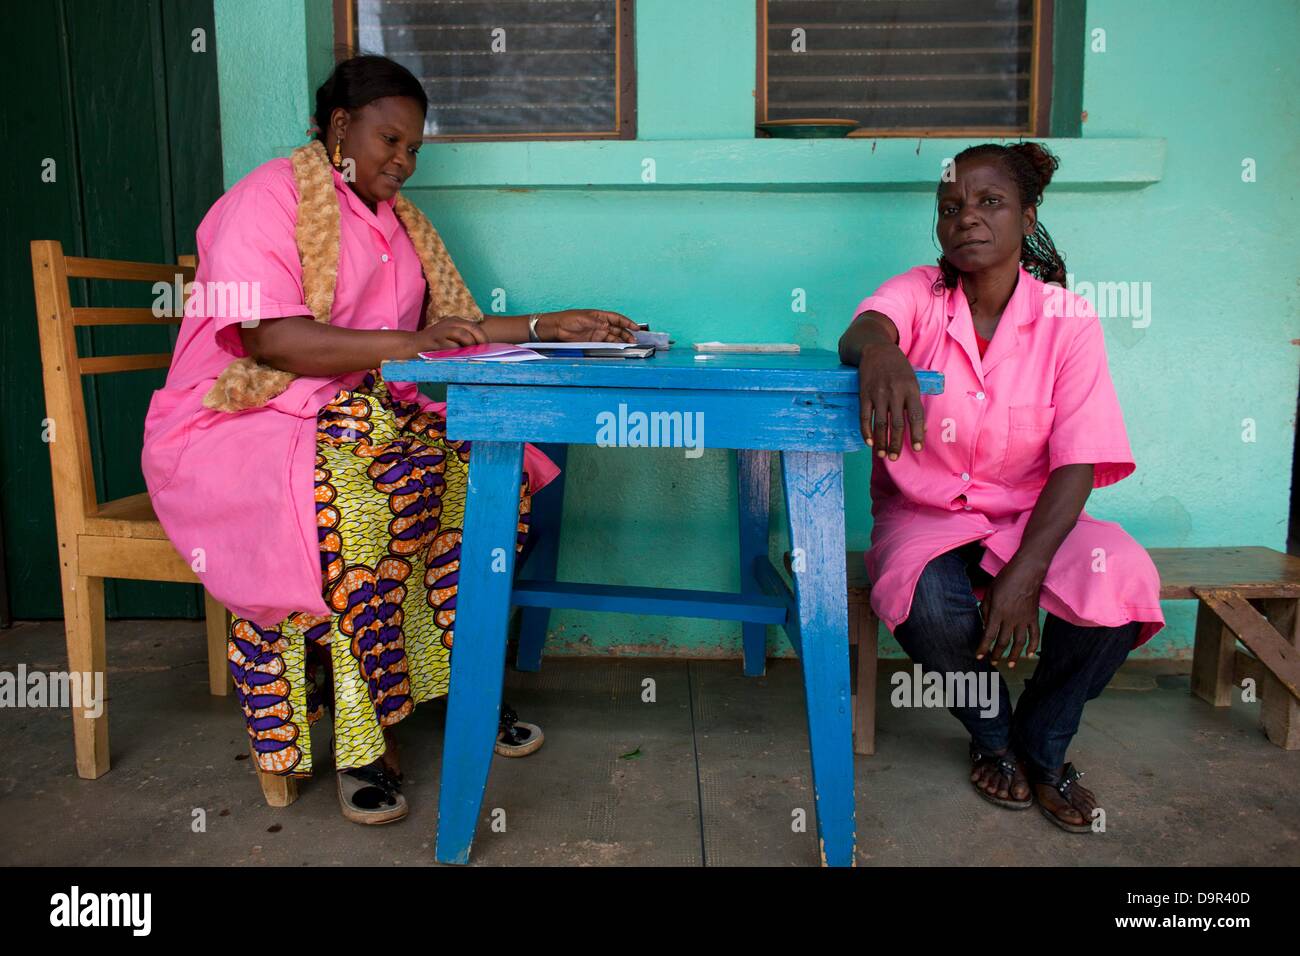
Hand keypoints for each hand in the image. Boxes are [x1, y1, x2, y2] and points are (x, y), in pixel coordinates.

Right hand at [416, 317, 488, 351]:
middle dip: (480, 341)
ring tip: (471, 355)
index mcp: (456, 321)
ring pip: (462, 335)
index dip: (484, 338)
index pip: (475, 327)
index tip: (488, 349)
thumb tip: (481, 350)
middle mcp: (450, 323)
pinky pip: (450, 346)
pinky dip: (457, 352)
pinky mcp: (435, 339)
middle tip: (483, 353)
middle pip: (471, 329)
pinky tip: (458, 358)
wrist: (412, 344)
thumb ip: (464, 340)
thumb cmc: (435, 344)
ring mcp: (442, 330)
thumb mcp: (450, 338)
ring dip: (469, 346)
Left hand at [537, 309, 637, 342]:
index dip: (627, 322)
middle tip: (633, 340)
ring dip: (621, 341)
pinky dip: (613, 346)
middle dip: (627, 334)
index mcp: (600, 316)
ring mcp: (597, 333)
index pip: (617, 318)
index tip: (636, 327)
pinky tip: (618, 348)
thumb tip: (606, 326)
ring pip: (614, 337)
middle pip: (618, 329)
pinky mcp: (593, 341)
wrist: (557, 328)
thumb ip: (595, 323)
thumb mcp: (582, 319)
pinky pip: (606, 343)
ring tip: (629, 345)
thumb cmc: (568, 319)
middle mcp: (601, 324)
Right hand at [857, 342, 924, 457]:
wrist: (877, 349)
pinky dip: (866, 430)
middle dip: (897, 443)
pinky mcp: (864, 394)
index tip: (918, 449)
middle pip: (897, 424)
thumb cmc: (898, 367)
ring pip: (880, 423)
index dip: (917, 434)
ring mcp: (878, 393)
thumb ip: (916, 403)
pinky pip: (865, 416)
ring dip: (881, 441)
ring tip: (882, 454)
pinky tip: (868, 441)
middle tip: (895, 458)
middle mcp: (895, 392)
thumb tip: (922, 428)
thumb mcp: (913, 380)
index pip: (916, 416)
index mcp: (911, 389)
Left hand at [975, 558, 1045, 667]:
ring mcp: (1024, 619)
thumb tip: (986, 626)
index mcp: (997, 612)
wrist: (1026, 572)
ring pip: (1019, 643)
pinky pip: (1035, 635)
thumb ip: (985, 610)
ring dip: (1014, 655)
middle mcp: (1010, 618)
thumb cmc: (1005, 580)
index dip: (983, 648)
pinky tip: (1030, 655)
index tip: (979, 656)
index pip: (988, 635)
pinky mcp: (1033, 617)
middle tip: (993, 662)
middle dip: (997, 654)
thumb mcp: (989, 593)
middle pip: (1003, 642)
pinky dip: (1034, 646)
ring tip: (1009, 665)